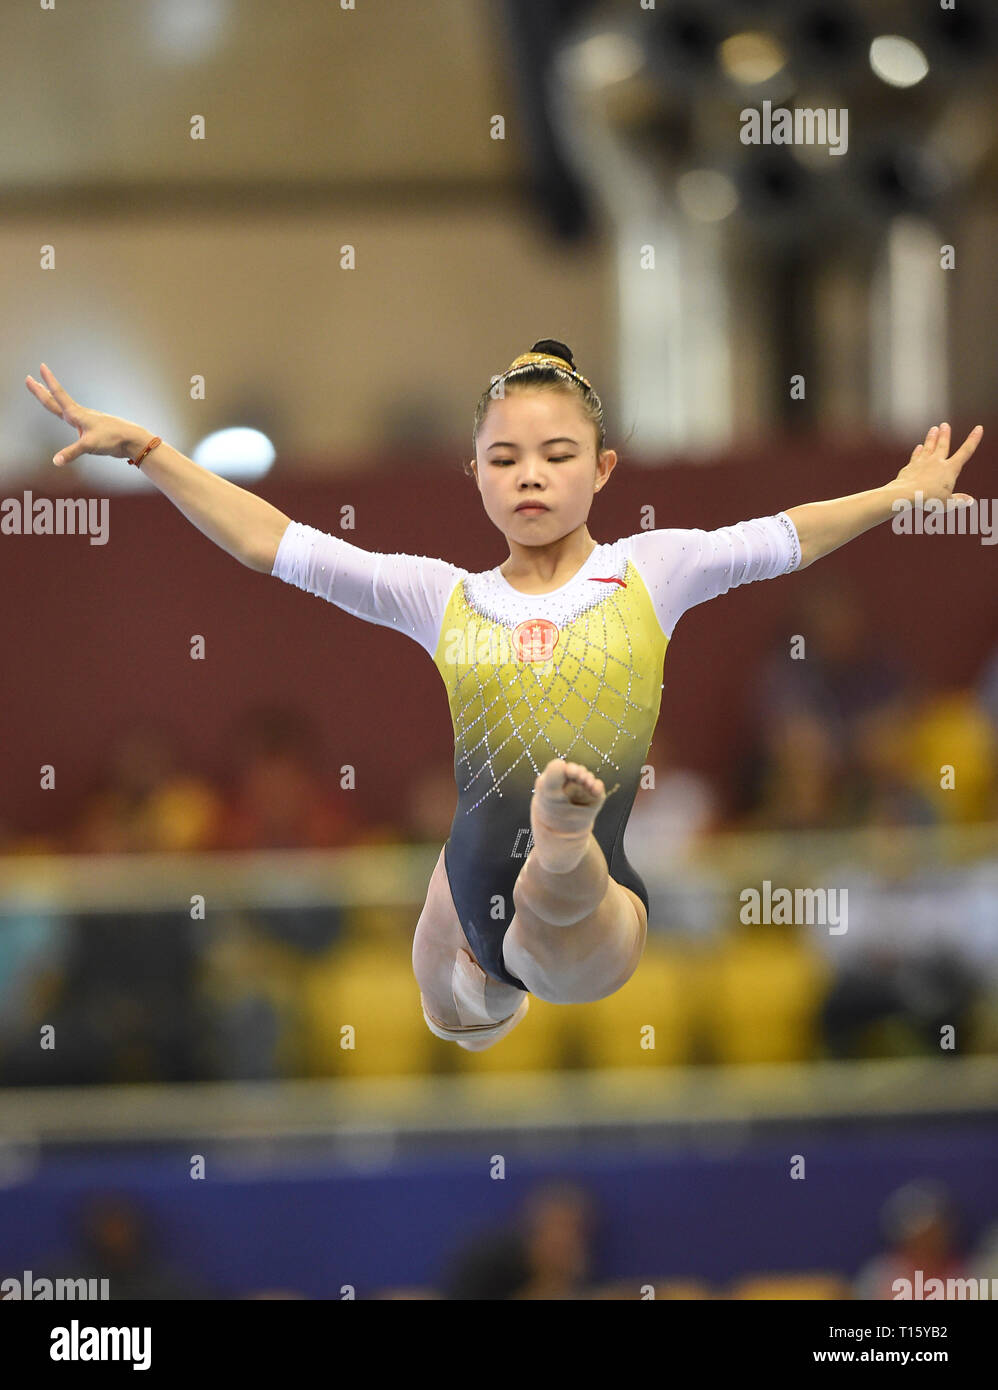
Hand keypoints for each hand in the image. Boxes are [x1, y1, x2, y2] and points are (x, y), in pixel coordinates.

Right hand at [24, 363, 148, 465]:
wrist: (131, 439)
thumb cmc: (112, 439)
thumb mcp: (89, 446)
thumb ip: (71, 452)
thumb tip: (56, 461)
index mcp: (77, 414)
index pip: (58, 395)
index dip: (48, 382)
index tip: (42, 366)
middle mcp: (79, 415)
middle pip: (55, 400)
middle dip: (41, 390)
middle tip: (29, 379)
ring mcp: (84, 421)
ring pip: (63, 408)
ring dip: (51, 399)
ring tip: (43, 391)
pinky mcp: (90, 428)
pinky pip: (72, 419)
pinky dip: (64, 413)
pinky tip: (66, 415)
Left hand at [894, 421, 982, 507]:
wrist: (905, 494)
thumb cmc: (928, 499)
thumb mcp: (947, 503)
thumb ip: (958, 500)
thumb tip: (969, 501)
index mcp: (950, 469)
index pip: (965, 452)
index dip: (973, 440)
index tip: (978, 429)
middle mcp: (936, 462)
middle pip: (943, 445)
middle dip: (945, 434)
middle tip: (945, 425)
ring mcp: (922, 462)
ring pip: (928, 446)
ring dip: (932, 437)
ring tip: (933, 428)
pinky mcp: (910, 467)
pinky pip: (915, 456)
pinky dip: (918, 451)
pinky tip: (919, 447)